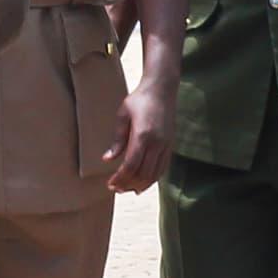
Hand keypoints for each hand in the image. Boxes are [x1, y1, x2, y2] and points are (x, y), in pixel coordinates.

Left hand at [104, 76, 175, 195]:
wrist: (162, 89)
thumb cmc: (139, 100)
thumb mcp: (123, 115)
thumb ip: (117, 139)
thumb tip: (107, 159)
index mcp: (143, 134)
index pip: (131, 165)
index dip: (120, 178)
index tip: (110, 184)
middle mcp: (157, 143)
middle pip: (143, 173)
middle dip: (128, 184)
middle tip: (116, 189)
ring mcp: (166, 145)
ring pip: (154, 174)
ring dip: (140, 185)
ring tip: (127, 189)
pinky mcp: (170, 146)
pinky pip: (162, 168)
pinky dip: (152, 179)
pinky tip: (142, 182)